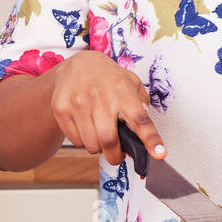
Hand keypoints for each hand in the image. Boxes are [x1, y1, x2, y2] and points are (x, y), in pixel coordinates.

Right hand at [50, 50, 165, 165]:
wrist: (77, 65)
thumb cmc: (108, 78)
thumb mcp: (131, 82)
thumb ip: (141, 104)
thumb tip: (145, 130)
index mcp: (122, 90)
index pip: (139, 119)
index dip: (150, 139)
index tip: (159, 153)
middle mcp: (100, 96)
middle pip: (109, 141)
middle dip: (115, 156)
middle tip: (118, 154)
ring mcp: (79, 103)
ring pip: (91, 145)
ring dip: (99, 147)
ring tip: (100, 132)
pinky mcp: (62, 110)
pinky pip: (76, 141)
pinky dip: (84, 140)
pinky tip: (86, 126)